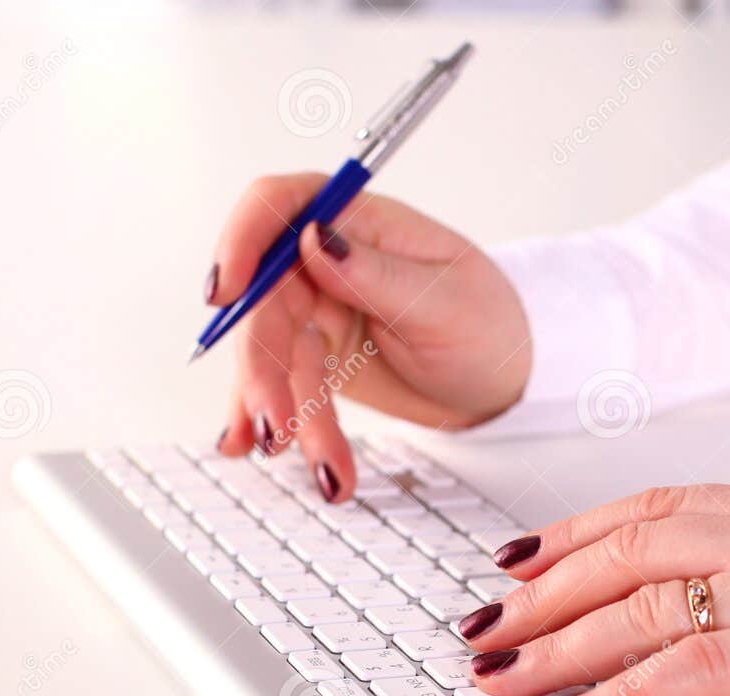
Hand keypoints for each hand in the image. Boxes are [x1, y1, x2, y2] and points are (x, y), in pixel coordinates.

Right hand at [206, 173, 530, 499]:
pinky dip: (270, 418)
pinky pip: (281, 386)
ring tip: (299, 456)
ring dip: (279, 410)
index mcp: (361, 223)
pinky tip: (249, 444)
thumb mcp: (445, 303)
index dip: (242, 240)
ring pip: (273, 356)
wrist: (505, 385)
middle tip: (275, 423)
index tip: (224, 294)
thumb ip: (376, 274)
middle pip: (265, 300)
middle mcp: (327, 260)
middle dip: (262, 367)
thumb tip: (313, 237)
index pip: (280, 205)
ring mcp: (318, 311)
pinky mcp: (316, 358)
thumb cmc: (490, 329)